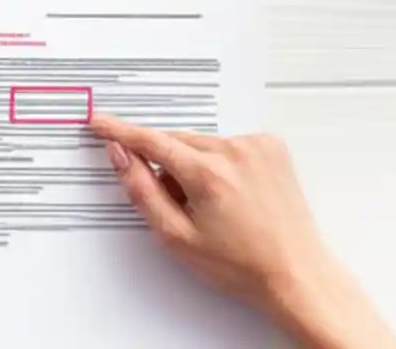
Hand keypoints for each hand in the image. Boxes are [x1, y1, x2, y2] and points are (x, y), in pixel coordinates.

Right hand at [91, 116, 395, 348]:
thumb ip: (142, 190)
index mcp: (208, 173)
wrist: (295, 273)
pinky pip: (228, 144)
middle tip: (179, 206)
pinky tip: (232, 194)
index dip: (120, 132)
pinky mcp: (272, 146)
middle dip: (167, 168)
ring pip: (201, 143)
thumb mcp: (177, 237)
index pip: (151, 141)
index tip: (100, 122)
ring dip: (194, 166)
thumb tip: (121, 156)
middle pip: (176, 143)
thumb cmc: (242, 265)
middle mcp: (235, 151)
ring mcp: (257, 146)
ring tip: (213, 207)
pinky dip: (220, 163)